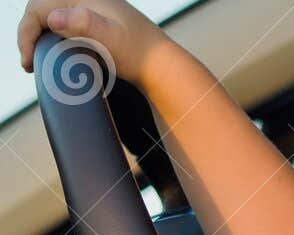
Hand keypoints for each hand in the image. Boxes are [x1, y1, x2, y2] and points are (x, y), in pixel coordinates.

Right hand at [17, 2, 169, 87]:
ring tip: (35, 58)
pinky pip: (64, 21)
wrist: (160, 63)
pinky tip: (54, 52)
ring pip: (51, 14)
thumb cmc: (138, 53)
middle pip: (42, 8)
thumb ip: (82, 24)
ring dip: (39, 34)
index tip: (27, 62)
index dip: (26, 33)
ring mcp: (89, 7)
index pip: (38, 7)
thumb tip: (52, 18)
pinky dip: (53, 35)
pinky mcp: (94, 19)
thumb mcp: (110, 39)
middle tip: (28, 63)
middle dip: (29, 33)